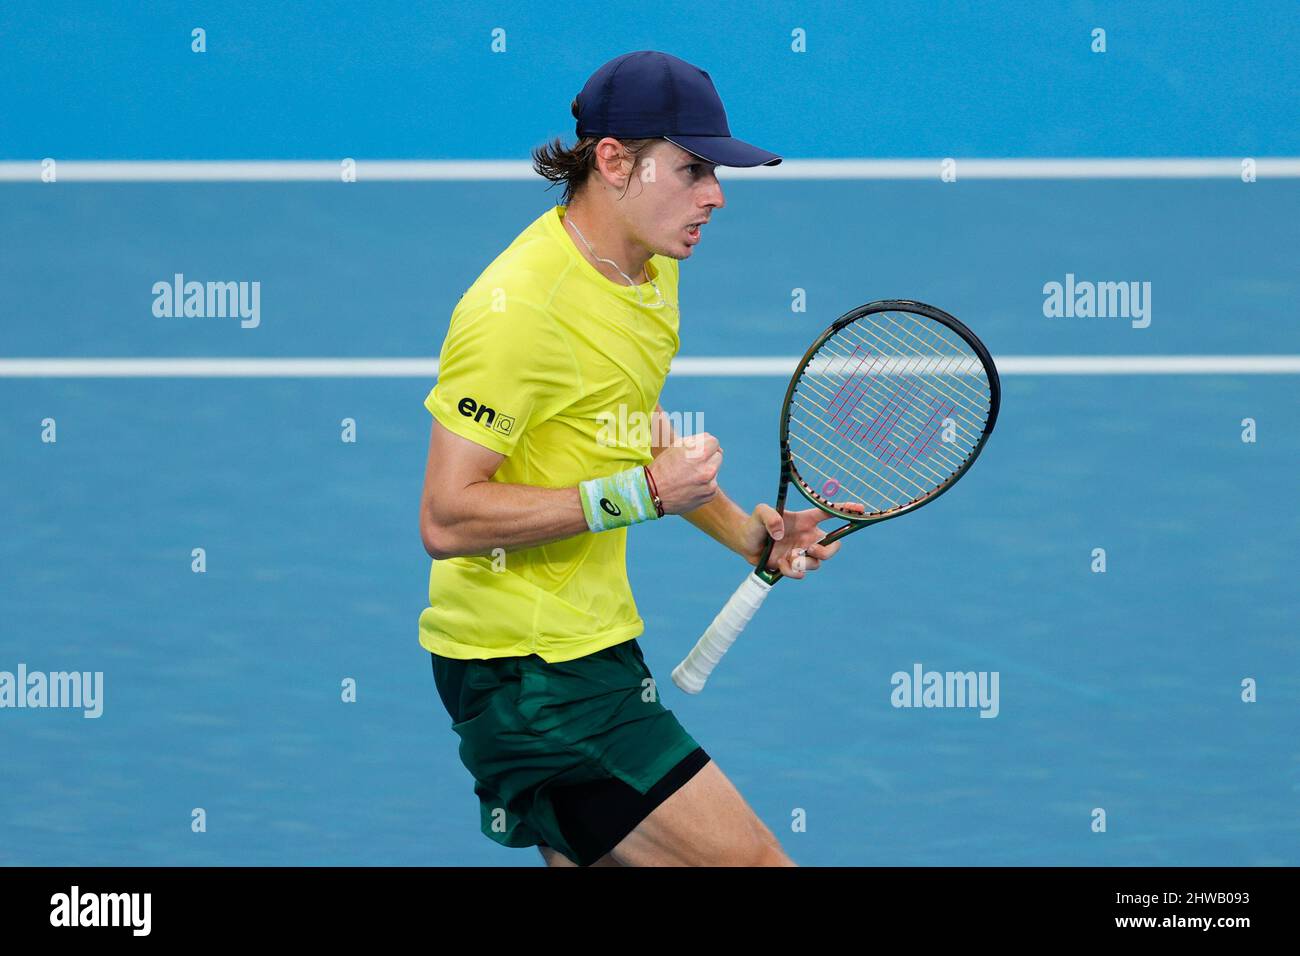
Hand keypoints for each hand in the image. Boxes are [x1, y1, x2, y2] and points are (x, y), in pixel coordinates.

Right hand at [647, 433, 721, 514]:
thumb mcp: (676, 446)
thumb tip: (713, 443)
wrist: (652, 493)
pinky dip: (704, 485)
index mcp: (700, 454)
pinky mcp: (709, 496)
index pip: (714, 442)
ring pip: (715, 471)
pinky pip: (712, 485)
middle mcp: (708, 469)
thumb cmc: (663, 467)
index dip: (705, 444)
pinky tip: (690, 486)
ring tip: (688, 476)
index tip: (698, 449)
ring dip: (706, 471)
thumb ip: (697, 441)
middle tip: (692, 463)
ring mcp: (710, 484)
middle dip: (707, 457)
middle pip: (718, 456)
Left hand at [741, 501, 866, 579]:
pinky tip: (780, 564)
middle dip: (827, 551)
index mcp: (806, 521)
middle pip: (833, 546)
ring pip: (817, 563)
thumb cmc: (755, 523)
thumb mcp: (760, 513)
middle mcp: (808, 537)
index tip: (860, 509)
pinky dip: (792, 571)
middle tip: (811, 549)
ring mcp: (802, 553)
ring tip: (788, 557)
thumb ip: (769, 517)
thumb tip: (780, 533)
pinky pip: (801, 573)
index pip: (830, 514)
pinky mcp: (793, 566)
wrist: (745, 542)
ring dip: (804, 562)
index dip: (846, 511)